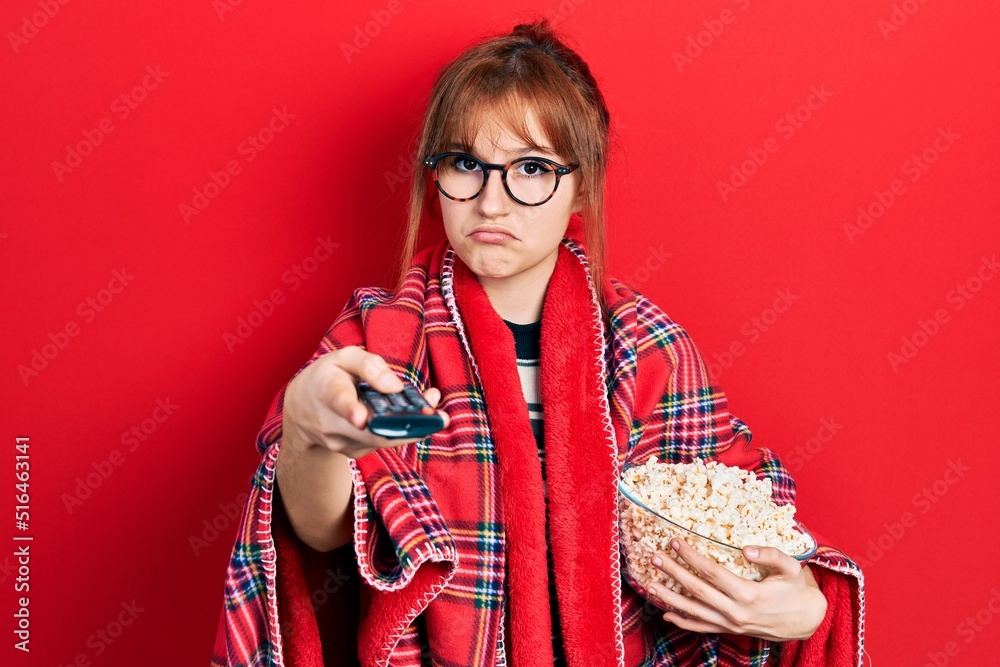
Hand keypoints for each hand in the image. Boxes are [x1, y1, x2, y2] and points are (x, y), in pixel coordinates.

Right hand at [282, 345, 449, 459]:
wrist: (303, 410)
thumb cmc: (329, 377)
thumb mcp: (344, 358)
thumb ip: (369, 366)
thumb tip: (396, 387)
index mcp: (327, 390)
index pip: (339, 401)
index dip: (351, 411)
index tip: (361, 418)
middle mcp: (331, 422)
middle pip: (371, 430)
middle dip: (406, 425)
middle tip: (436, 416)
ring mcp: (341, 441)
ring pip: (382, 439)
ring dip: (413, 427)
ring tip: (437, 411)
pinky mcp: (353, 451)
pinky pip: (382, 442)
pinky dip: (404, 430)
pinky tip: (420, 417)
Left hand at [644, 538, 826, 641]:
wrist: (807, 621)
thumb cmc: (797, 590)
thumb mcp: (792, 568)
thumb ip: (771, 555)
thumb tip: (745, 548)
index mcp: (748, 593)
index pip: (712, 572)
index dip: (692, 557)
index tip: (675, 542)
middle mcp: (736, 611)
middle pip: (697, 591)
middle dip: (674, 574)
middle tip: (654, 558)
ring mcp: (731, 624)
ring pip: (694, 612)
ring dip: (670, 598)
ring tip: (649, 585)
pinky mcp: (730, 630)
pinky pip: (702, 628)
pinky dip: (683, 622)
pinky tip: (666, 615)